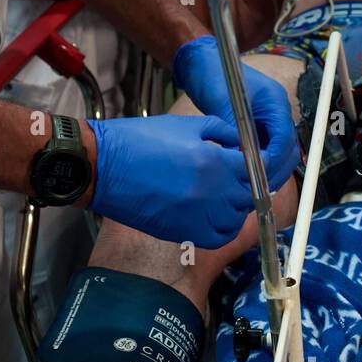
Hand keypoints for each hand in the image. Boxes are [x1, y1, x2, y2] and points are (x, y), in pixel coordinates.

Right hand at [85, 115, 252, 248]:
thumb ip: (221, 132)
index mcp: (214, 160)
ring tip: (222, 196)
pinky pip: (219, 237)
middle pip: (249, 194)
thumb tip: (243, 145)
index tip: (254, 163)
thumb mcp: (185, 124)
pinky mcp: (185, 232)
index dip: (258, 164)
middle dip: (246, 184)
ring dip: (235, 207)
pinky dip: (222, 229)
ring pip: (237, 218)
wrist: (103, 167)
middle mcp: (212, 191)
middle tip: (235, 177)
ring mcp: (199, 215)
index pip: (256, 167)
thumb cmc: (138, 141)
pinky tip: (215, 216)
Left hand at [172, 35, 298, 189]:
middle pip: (288, 150)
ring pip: (279, 153)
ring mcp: (271, 120)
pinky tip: (248, 176)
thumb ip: (235, 134)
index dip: (274, 161)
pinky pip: (267, 150)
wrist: (203, 62)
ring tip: (254, 187)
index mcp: (276, 102)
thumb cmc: (213, 76)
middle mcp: (278, 112)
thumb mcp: (222, 105)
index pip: (285, 139)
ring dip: (270, 170)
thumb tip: (242, 162)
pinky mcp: (260, 127)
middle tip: (259, 190)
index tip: (260, 178)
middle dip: (276, 171)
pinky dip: (261, 164)